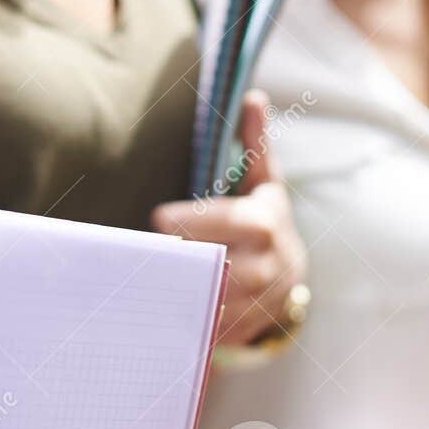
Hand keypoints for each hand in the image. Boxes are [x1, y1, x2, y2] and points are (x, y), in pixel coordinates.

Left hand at [151, 91, 307, 346]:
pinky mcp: (242, 330)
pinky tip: (151, 315)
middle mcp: (265, 266)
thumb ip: (254, 143)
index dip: (192, 221)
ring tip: (137, 285)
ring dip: (173, 294)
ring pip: (210, 302)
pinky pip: (207, 331)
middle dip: (178, 263)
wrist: (290, 276)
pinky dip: (180, 324)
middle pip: (215, 266)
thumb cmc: (265, 219)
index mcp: (264, 224)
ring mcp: (255, 303)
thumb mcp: (263, 182)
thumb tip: (252, 96)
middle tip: (140, 257)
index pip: (228, 221)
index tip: (158, 218)